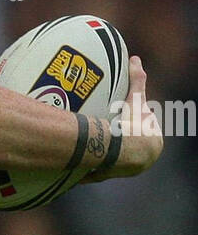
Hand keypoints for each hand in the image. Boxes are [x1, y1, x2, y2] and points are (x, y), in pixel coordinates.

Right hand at [79, 55, 162, 182]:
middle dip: (118, 140)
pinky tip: (81, 159)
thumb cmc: (132, 124)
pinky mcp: (106, 176)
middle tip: (103, 130)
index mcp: (153, 141)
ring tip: (90, 145)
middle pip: (128, 146)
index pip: (143, 130)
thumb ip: (137, 80)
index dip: (131, 122)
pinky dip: (90, 165)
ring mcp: (125, 170)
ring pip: (113, 160)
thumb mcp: (135, 99)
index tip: (119, 116)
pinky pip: (97, 170)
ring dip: (104, 154)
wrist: (122, 151)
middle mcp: (143, 159)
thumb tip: (135, 58)